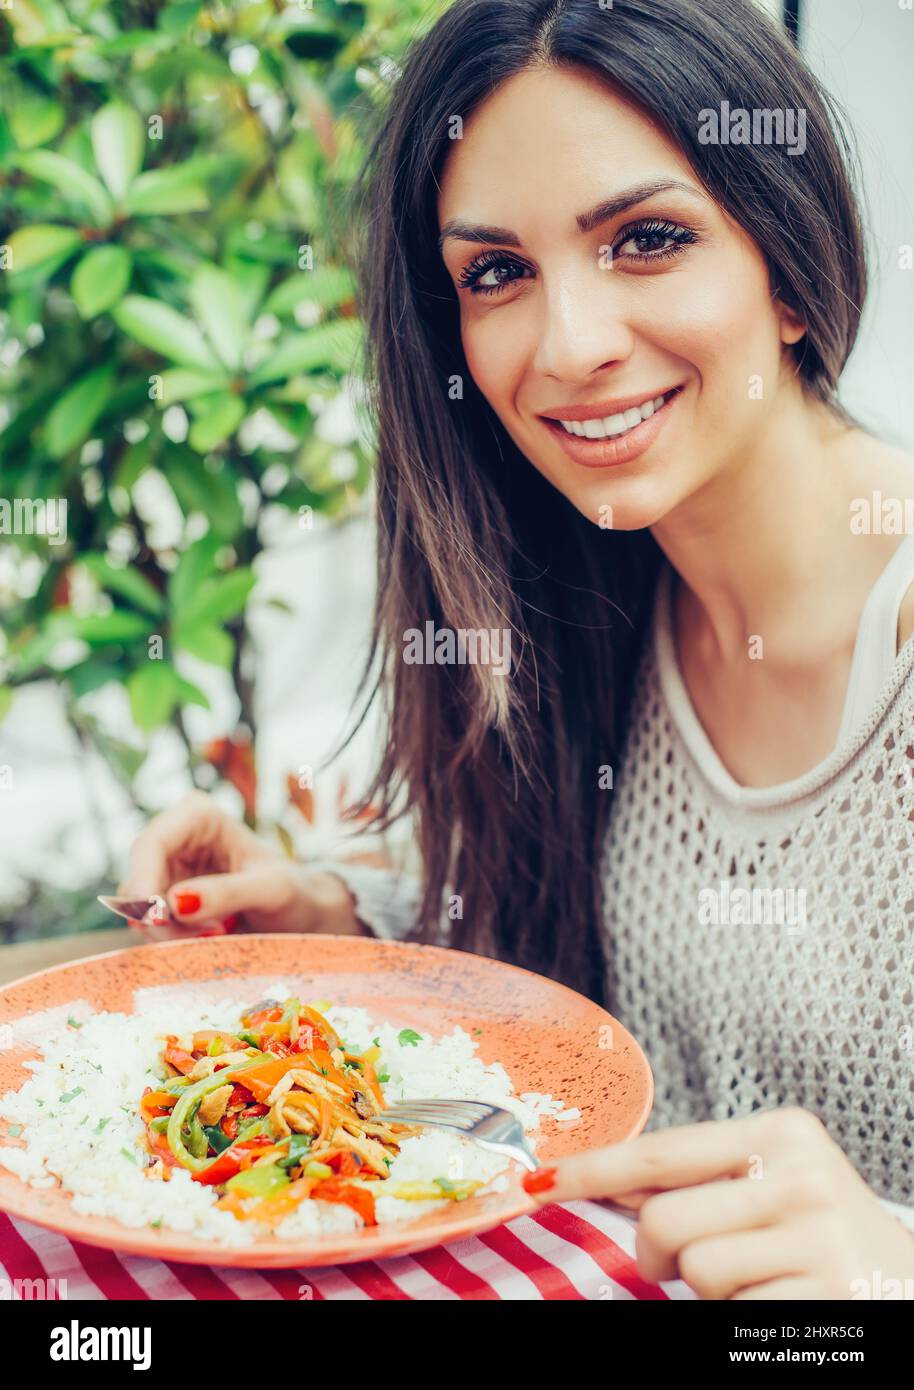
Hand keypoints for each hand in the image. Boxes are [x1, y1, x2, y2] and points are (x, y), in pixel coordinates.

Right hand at [118, 790, 369, 941]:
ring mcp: (167, 870)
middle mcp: (176, 837)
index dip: (143, 880)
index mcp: (199, 817)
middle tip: (200, 939)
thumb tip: (176, 902)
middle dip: (160, 916)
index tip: (157, 919)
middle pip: (139, 879)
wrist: (300, 914)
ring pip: (140, 908)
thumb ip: (227, 893)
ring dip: (169, 933)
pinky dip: (173, 939)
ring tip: (217, 935)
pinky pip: (151, 924)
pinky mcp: (166, 899)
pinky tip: (209, 938)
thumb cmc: (292, 892)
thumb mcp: (271, 891)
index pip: (151, 844)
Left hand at [524, 1107, 913, 1298]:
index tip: (540, 1181)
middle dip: (658, 1255)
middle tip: (688, 1266)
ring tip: (756, 1282)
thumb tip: (598, 1181)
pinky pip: (732, 1316)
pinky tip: (782, 1307)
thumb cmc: (825, 1239)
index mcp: (784, 1133)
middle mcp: (803, 1177)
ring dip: (706, 1293)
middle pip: (665, 1220)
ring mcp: (818, 1240)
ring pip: (695, 1273)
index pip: (664, 1153)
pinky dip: (741, 1320)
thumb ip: (697, 1183)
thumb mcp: (774, 1187)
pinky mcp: (826, 1299)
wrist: (910, 1289)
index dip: (594, 1170)